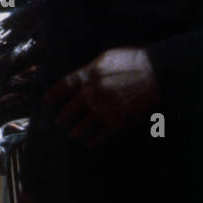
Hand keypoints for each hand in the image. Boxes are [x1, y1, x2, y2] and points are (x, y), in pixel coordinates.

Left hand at [44, 47, 159, 147]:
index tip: (47, 103)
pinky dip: (96, 141)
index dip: (53, 96)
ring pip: (83, 125)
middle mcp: (90, 94)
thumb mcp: (105, 58)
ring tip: (71, 135)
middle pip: (70, 110)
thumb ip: (91, 69)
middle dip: (62, 118)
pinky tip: (90, 144)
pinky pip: (103, 135)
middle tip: (59, 122)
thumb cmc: (133, 60)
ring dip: (75, 131)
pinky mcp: (119, 121)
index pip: (62, 88)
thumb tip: (83, 75)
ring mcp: (103, 109)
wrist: (156, 71)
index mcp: (86, 76)